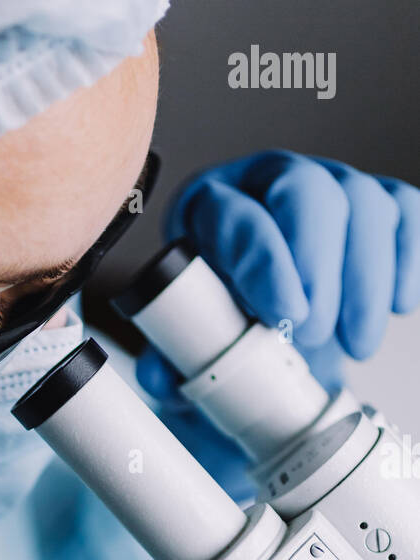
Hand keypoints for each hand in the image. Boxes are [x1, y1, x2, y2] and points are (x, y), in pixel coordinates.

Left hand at [136, 150, 419, 401]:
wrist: (265, 336)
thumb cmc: (222, 326)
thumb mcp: (188, 344)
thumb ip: (173, 357)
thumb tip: (164, 376)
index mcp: (208, 209)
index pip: (236, 217)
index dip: (264, 265)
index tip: (285, 317)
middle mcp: (268, 182)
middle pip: (305, 191)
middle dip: (319, 266)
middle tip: (318, 335)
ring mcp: (328, 185)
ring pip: (362, 202)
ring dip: (366, 281)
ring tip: (355, 347)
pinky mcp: (377, 203)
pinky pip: (405, 211)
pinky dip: (408, 258)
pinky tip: (397, 305)